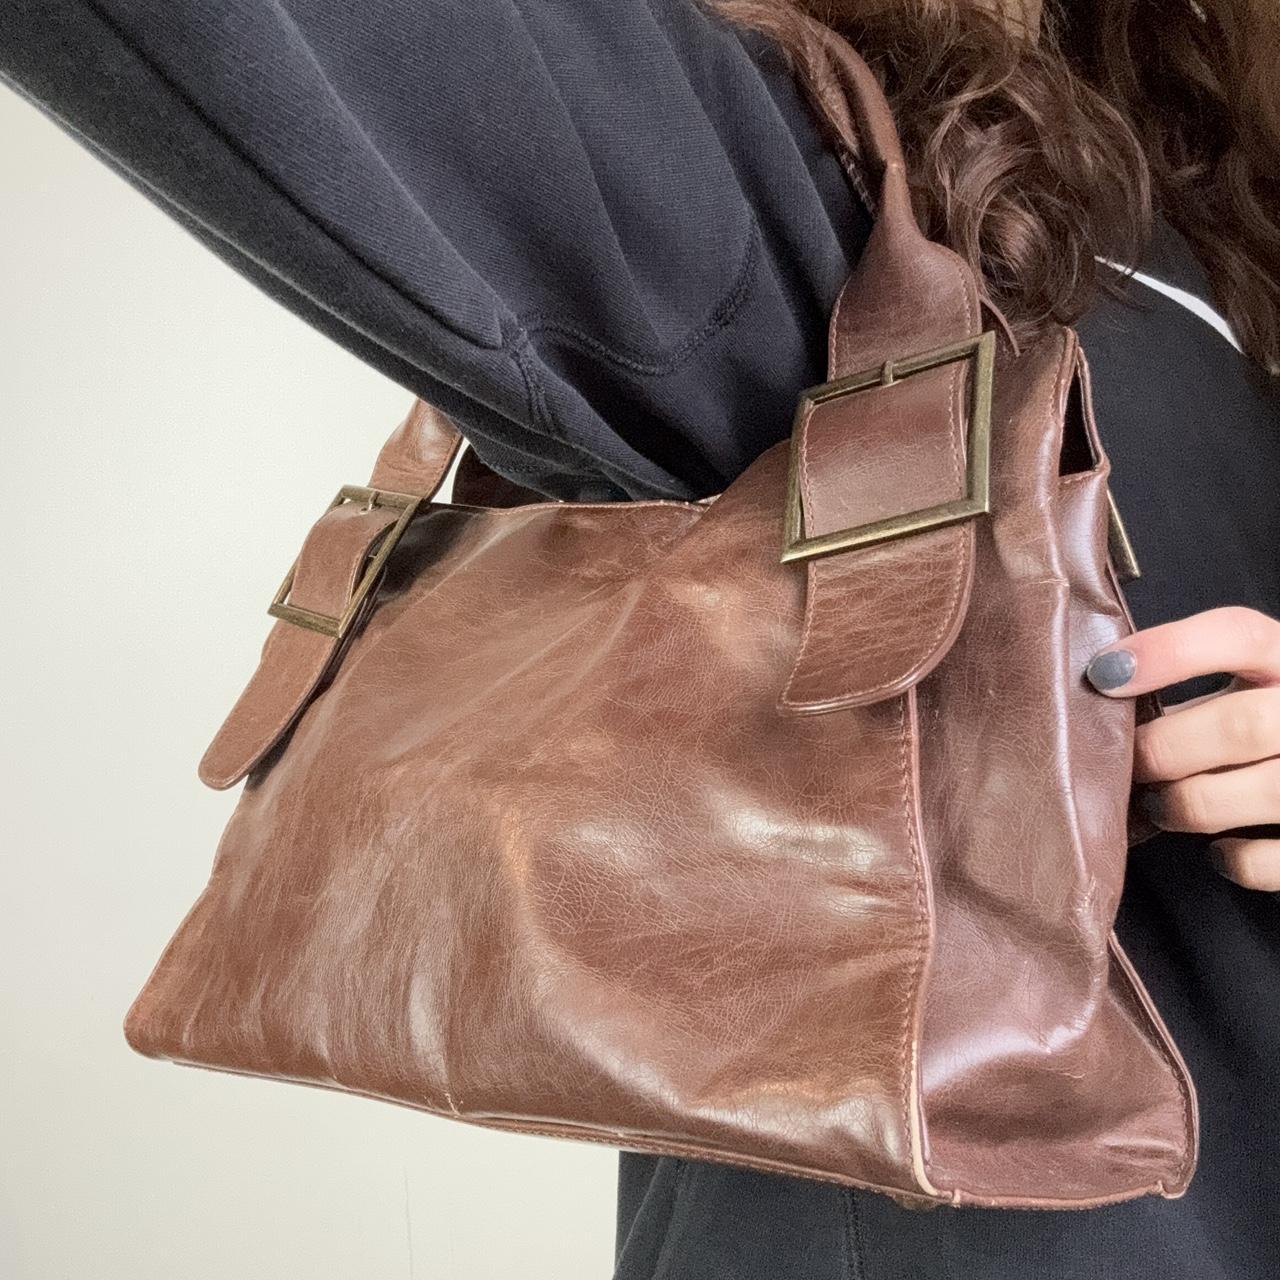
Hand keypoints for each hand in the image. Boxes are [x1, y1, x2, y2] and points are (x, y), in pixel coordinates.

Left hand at [1086, 607, 1279, 890]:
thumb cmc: (1262, 728)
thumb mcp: (1244, 691)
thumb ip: (1190, 692)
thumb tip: (1097, 709)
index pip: (1240, 635)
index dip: (1168, 651)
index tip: (1103, 673)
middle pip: (1242, 726)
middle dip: (1164, 750)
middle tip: (1126, 764)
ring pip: (1261, 791)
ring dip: (1188, 804)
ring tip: (1159, 805)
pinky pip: (1272, 858)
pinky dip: (1233, 858)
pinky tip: (1218, 849)